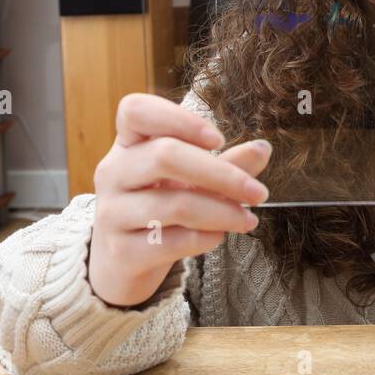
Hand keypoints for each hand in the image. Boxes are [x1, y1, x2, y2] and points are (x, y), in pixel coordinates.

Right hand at [88, 93, 270, 307]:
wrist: (123, 264)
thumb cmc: (159, 210)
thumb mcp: (189, 182)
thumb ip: (225, 164)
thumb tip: (263, 148)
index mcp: (127, 144)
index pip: (136, 111)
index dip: (178, 119)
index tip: (219, 140)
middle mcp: (112, 173)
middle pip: (165, 156)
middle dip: (222, 174)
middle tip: (259, 192)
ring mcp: (111, 213)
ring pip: (174, 204)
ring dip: (223, 212)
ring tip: (248, 220)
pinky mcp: (120, 252)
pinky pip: (170, 241)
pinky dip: (204, 238)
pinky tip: (219, 236)